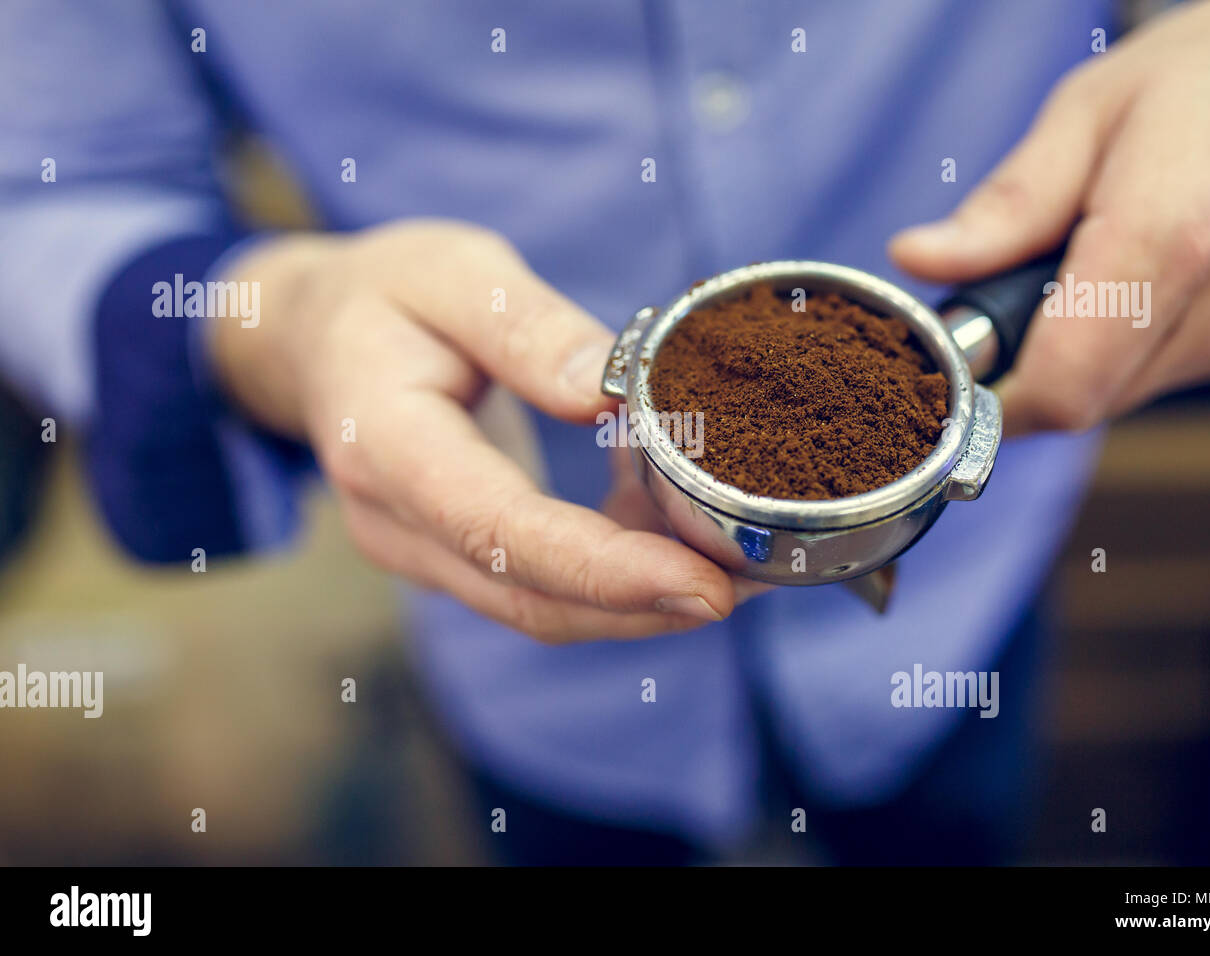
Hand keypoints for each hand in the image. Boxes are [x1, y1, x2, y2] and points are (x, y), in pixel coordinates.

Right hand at [209, 220, 741, 641]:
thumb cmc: (385, 294)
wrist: (314, 337)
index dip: (603, 569)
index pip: (500, 530)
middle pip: (526, 596)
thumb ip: (525, 328)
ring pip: (535, 607)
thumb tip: (609, 393)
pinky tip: (669, 537)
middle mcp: (394, 521)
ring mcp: (417, 549)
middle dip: (639, 606)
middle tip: (743, 589)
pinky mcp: (449, 554)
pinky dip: (608, 576)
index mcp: (387, 444)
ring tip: (725, 567)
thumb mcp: (452, 272)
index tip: (701, 584)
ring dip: (632, 602)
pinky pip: (534, 586)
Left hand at [889, 0, 1209, 434]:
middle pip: (1090, 398)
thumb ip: (1006, 206)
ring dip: (1100, 348)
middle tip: (1041, 281)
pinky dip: (1155, 339)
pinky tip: (1176, 272)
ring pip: (1134, 391)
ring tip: (1119, 257)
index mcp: (1173, 237)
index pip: (1061, 392)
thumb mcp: (1091, 110)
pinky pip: (1185, 374)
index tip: (966, 371)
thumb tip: (918, 261)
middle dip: (1042, 359)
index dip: (997, 398)